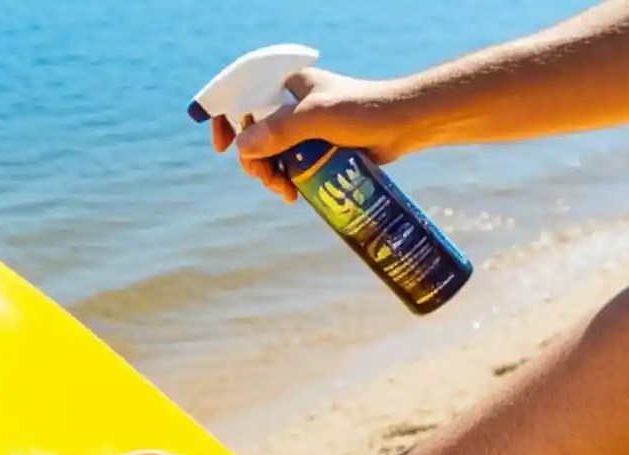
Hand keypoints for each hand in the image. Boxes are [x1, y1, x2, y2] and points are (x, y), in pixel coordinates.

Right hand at [213, 69, 422, 202]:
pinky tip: (293, 195)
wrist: (407, 124)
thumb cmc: (365, 110)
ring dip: (269, 175)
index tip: (222, 147)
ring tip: (285, 191)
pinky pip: (289, 166)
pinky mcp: (317, 149)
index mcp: (285, 85)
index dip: (225, 120)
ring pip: (269, 154)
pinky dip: (286, 181)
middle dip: (253, 161)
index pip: (242, 97)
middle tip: (266, 179)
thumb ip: (280, 130)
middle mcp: (290, 105)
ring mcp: (303, 128)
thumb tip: (241, 148)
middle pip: (252, 134)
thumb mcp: (318, 118)